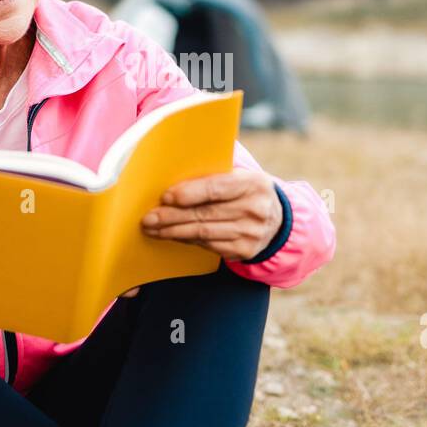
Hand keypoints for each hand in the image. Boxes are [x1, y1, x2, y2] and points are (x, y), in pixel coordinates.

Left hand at [140, 170, 282, 262]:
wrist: (277, 220)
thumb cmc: (247, 192)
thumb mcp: (241, 176)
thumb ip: (215, 175)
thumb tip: (172, 176)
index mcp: (253, 184)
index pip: (216, 188)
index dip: (189, 193)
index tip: (165, 197)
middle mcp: (255, 210)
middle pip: (205, 214)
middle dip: (172, 217)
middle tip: (148, 218)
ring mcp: (251, 233)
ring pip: (203, 233)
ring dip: (173, 231)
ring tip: (153, 228)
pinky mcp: (244, 251)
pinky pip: (208, 245)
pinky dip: (186, 240)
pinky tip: (171, 235)